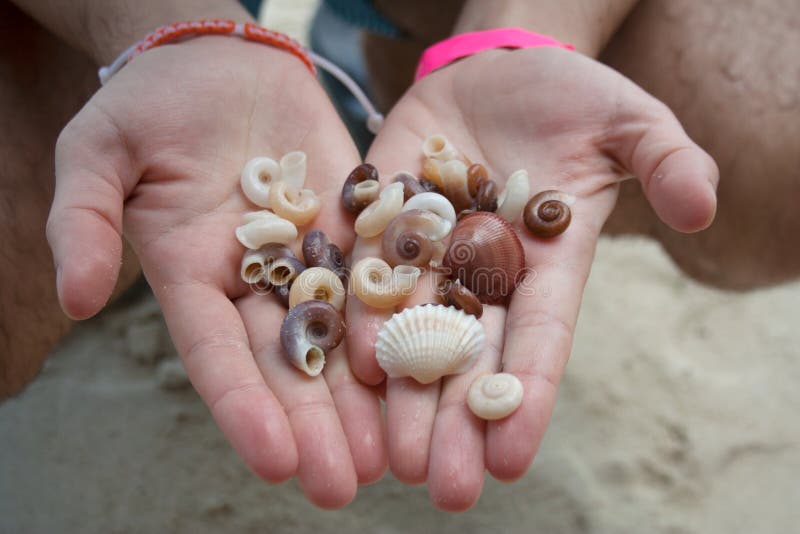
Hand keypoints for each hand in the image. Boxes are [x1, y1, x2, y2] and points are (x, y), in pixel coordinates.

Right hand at [47, 37, 386, 507]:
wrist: (221, 63)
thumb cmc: (148, 106)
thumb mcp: (98, 153)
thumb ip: (84, 222)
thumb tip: (73, 299)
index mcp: (193, 278)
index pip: (217, 355)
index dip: (244, 408)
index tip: (275, 462)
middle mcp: (257, 282)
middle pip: (288, 361)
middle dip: (315, 424)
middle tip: (345, 485)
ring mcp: (312, 256)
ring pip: (342, 332)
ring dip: (367, 393)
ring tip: (394, 452)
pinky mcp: (355, 223)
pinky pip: (382, 270)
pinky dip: (404, 315)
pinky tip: (431, 359)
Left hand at [347, 47, 717, 509]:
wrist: (497, 69)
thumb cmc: (572, 97)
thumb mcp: (630, 120)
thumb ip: (666, 160)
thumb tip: (702, 207)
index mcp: (548, 262)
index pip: (541, 337)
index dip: (528, 395)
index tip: (513, 459)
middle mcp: (485, 270)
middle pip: (468, 352)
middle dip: (455, 420)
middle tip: (442, 486)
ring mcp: (429, 247)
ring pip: (410, 326)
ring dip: (398, 391)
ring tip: (387, 455)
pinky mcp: (380, 214)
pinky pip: (363, 267)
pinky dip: (353, 312)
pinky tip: (343, 365)